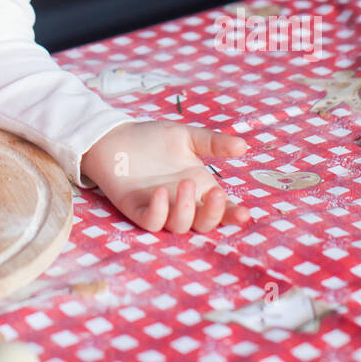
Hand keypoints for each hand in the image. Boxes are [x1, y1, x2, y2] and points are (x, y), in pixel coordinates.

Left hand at [80, 120, 251, 233]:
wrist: (115, 135)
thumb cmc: (152, 139)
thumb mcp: (186, 137)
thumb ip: (213, 143)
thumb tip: (244, 146)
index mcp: (199, 188)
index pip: (221, 210)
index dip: (233, 216)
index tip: (245, 213)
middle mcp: (182, 203)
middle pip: (203, 224)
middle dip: (213, 214)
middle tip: (216, 195)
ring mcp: (160, 208)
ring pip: (179, 226)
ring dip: (186, 210)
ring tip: (185, 183)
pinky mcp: (136, 210)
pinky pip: (151, 222)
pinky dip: (159, 212)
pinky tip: (161, 192)